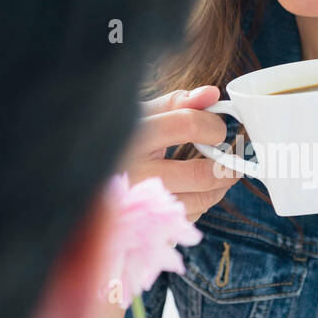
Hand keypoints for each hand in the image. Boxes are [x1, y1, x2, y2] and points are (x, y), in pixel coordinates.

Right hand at [122, 86, 243, 222]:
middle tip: (235, 161)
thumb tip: (212, 94)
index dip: (213, 126)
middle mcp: (136, 172)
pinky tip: (197, 192)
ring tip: (222, 176)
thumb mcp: (140, 114)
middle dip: (227, 167)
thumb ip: (177, 102)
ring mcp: (141, 202)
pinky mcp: (145, 224)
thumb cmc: (120, 139)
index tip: (219, 130)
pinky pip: (186, 218)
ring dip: (219, 189)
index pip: (187, 126)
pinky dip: (199, 205)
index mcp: (134, 136)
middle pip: (200, 174)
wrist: (83, 174)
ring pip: (197, 202)